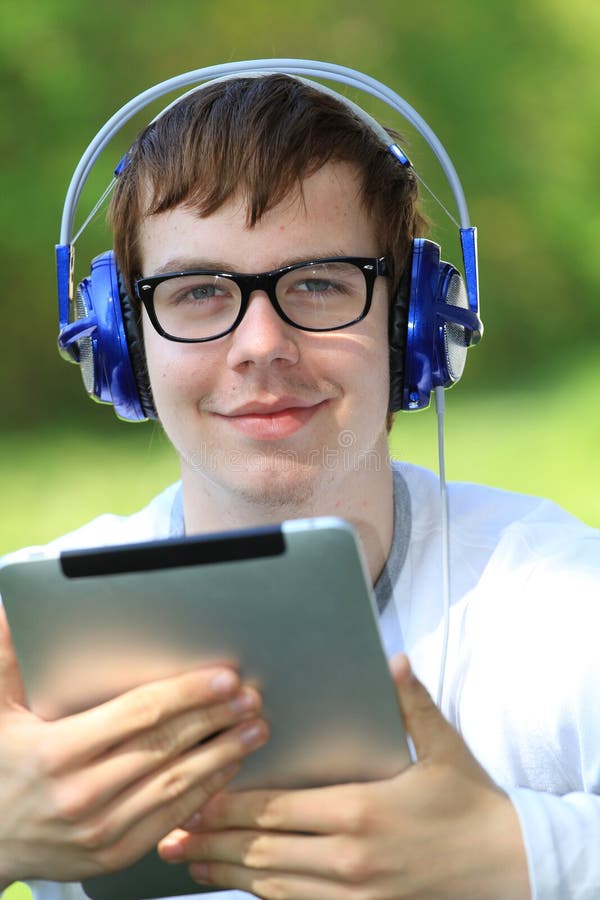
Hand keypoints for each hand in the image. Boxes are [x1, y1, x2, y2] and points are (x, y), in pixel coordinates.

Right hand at [0, 606, 267, 886]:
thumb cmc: (0, 767)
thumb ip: (6, 661)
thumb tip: (8, 612)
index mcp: (57, 752)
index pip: (139, 713)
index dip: (188, 693)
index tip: (223, 677)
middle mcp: (81, 794)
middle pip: (167, 746)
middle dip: (216, 718)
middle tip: (250, 696)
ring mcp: (100, 831)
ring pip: (176, 786)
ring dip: (221, 755)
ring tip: (253, 729)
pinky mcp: (113, 856)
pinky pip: (169, 820)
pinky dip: (203, 793)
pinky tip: (226, 768)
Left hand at [158, 654, 529, 899]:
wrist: (506, 867)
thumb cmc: (471, 805)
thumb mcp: (444, 748)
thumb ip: (411, 703)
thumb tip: (393, 660)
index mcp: (362, 810)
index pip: (277, 808)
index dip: (230, 804)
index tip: (195, 796)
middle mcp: (350, 858)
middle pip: (263, 849)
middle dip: (213, 838)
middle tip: (171, 829)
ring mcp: (354, 895)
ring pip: (273, 885)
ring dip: (226, 870)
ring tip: (189, 857)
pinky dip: (263, 895)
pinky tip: (241, 884)